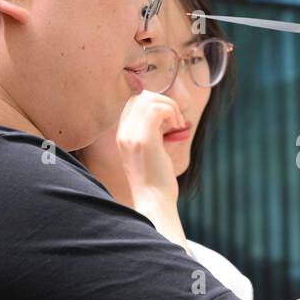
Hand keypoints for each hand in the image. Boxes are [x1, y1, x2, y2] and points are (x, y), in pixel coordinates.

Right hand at [116, 91, 184, 208]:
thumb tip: (172, 113)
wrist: (154, 202)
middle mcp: (122, 133)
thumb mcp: (154, 151)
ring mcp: (131, 136)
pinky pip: (157, 109)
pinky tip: (176, 128)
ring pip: (149, 99)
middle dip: (163, 102)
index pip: (133, 102)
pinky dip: (171, 113)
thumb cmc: (157, 181)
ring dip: (169, 107)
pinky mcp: (143, 140)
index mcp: (122, 135)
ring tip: (177, 125)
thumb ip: (155, 132)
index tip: (169, 121)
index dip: (154, 104)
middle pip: (140, 97)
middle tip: (175, 122)